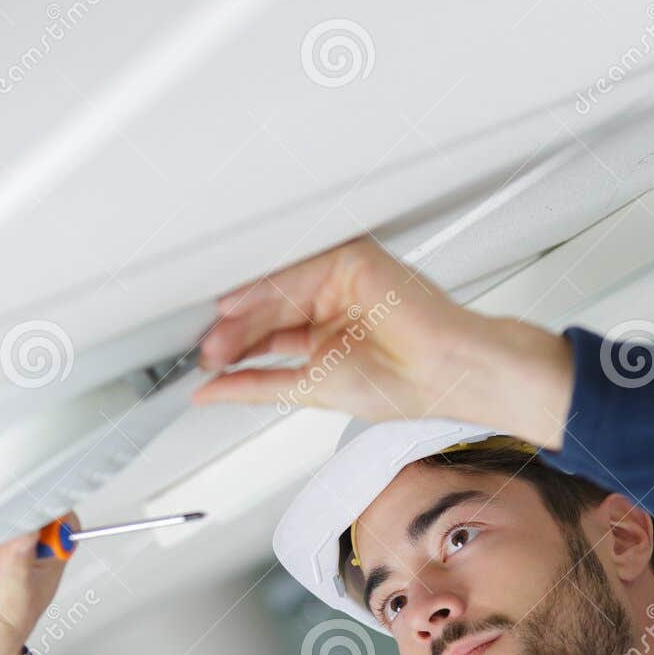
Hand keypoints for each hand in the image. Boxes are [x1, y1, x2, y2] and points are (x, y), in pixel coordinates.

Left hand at [190, 237, 573, 446]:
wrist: (447, 371)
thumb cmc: (406, 385)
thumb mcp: (311, 389)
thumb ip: (257, 386)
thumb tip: (212, 393)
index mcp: (329, 338)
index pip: (271, 338)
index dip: (237, 351)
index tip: (206, 368)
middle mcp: (335, 307)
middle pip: (270, 313)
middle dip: (235, 336)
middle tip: (207, 354)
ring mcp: (343, 282)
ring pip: (280, 291)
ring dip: (245, 316)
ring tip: (217, 340)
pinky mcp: (354, 261)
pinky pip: (300, 269)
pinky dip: (267, 288)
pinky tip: (240, 305)